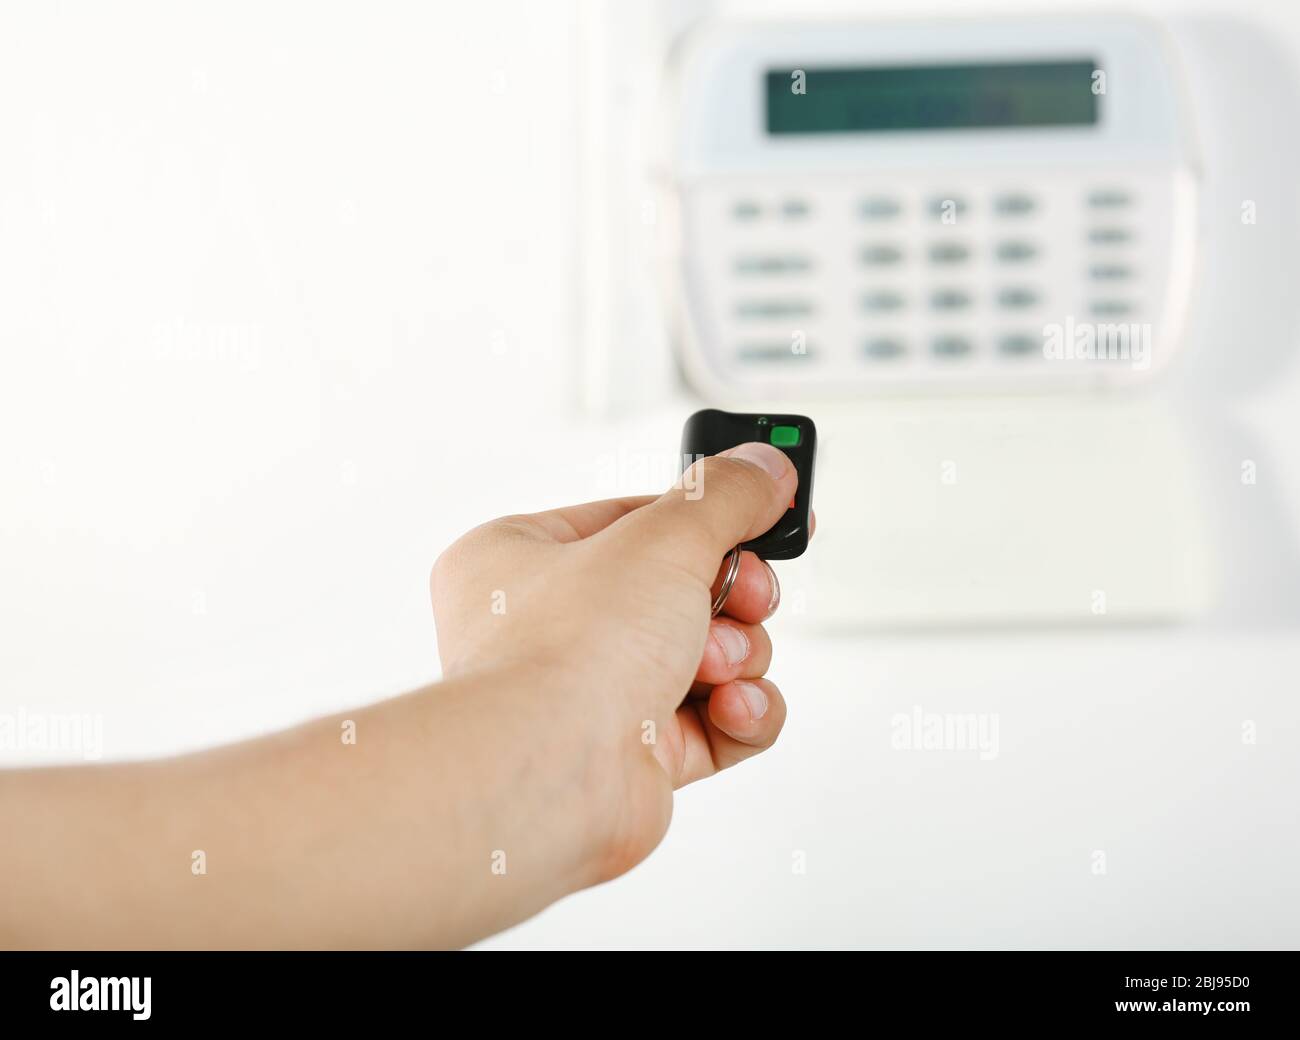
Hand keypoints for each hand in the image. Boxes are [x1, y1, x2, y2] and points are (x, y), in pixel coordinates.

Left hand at [430, 441, 804, 882]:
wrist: (551, 780)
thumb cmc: (565, 656)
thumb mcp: (660, 539)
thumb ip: (724, 496)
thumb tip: (763, 466)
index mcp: (523, 558)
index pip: (635, 517)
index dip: (707, 515)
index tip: (769, 507)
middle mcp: (552, 627)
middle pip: (683, 586)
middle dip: (730, 596)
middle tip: (745, 593)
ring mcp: (593, 693)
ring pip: (710, 654)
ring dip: (736, 656)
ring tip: (715, 664)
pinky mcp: (637, 755)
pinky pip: (718, 722)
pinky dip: (740, 714)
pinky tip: (730, 708)